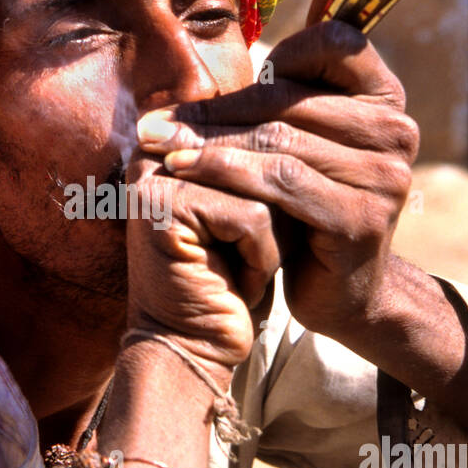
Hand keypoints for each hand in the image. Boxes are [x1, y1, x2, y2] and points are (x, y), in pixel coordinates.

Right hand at [122, 151, 277, 372]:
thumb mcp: (253, 214)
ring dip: (273, 241)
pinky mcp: (161, 207)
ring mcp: (152, 177)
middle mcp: (154, 153)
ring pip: (262, 186)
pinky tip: (239, 284)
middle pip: (262, 156)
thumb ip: (263, 166)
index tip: (266, 236)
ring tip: (247, 270)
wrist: (197, 348)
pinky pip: (253, 217)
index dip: (283, 188)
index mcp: (173, 145)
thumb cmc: (231, 283)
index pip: (259, 135)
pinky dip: (262, 259)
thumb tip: (315, 119)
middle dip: (279, 216)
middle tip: (262, 257)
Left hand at [135, 0, 419, 343]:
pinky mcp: (361, 218)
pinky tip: (180, 176)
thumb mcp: (310, 129)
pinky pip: (278, 183)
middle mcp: (397, 131)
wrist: (340, 294)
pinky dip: (222, 175)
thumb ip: (315, 60)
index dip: (282, 55)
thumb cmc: (310, 202)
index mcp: (387, 97)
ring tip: (153, 148)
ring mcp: (385, 176)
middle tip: (149, 122)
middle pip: (288, 100)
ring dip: (205, 144)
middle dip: (212, 112)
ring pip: (276, 141)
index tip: (235, 82)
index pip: (336, 42)